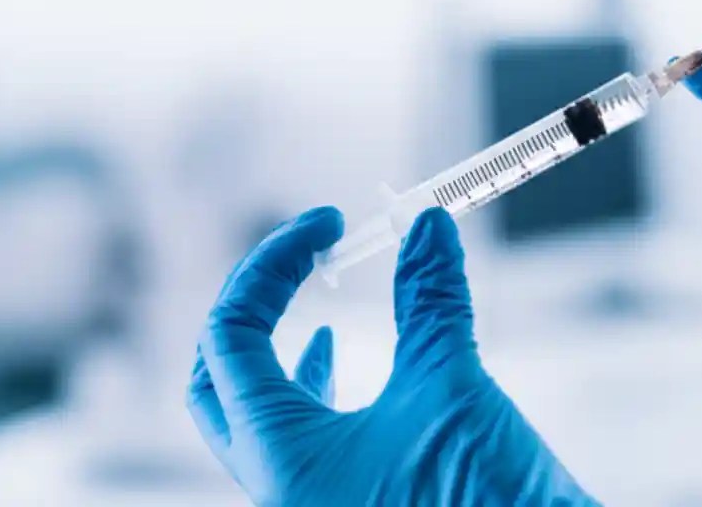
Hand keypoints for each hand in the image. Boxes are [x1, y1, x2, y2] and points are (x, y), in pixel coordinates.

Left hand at [187, 206, 594, 505]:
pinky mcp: (340, 502)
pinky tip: (334, 359)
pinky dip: (305, 389)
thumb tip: (427, 225)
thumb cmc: (485, 496)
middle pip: (216, 376)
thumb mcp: (450, 383)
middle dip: (252, 303)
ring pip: (252, 413)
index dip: (272, 264)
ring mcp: (305, 499)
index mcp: (279, 456)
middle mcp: (276, 484)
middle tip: (295, 256)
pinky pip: (291, 442)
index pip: (232, 335)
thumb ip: (429, 297)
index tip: (329, 223)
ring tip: (311, 303)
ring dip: (275, 347)